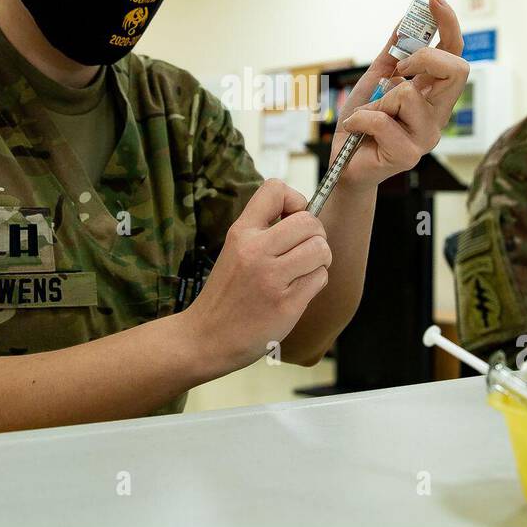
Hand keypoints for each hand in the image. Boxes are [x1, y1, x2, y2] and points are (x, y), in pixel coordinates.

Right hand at [180, 179, 330, 373]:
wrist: (205, 338)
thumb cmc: (225, 295)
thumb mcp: (234, 250)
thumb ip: (262, 231)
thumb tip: (303, 214)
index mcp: (241, 233)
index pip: (275, 188)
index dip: (295, 199)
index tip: (292, 218)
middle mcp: (256, 251)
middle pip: (309, 221)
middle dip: (316, 234)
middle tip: (305, 250)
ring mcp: (271, 278)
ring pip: (321, 249)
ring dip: (320, 259)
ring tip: (304, 270)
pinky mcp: (286, 304)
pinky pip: (320, 278)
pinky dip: (316, 282)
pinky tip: (299, 291)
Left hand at [335, 0, 469, 187]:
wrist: (342, 164)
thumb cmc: (361, 125)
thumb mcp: (374, 81)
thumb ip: (391, 54)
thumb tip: (406, 20)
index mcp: (433, 94)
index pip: (454, 54)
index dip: (449, 24)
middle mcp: (438, 114)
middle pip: (457, 70)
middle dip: (424, 57)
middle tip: (398, 67)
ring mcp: (426, 136)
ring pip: (409, 93)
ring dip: (378, 100)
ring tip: (368, 115)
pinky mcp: (408, 154)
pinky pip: (383, 119)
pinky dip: (361, 118)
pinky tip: (357, 129)